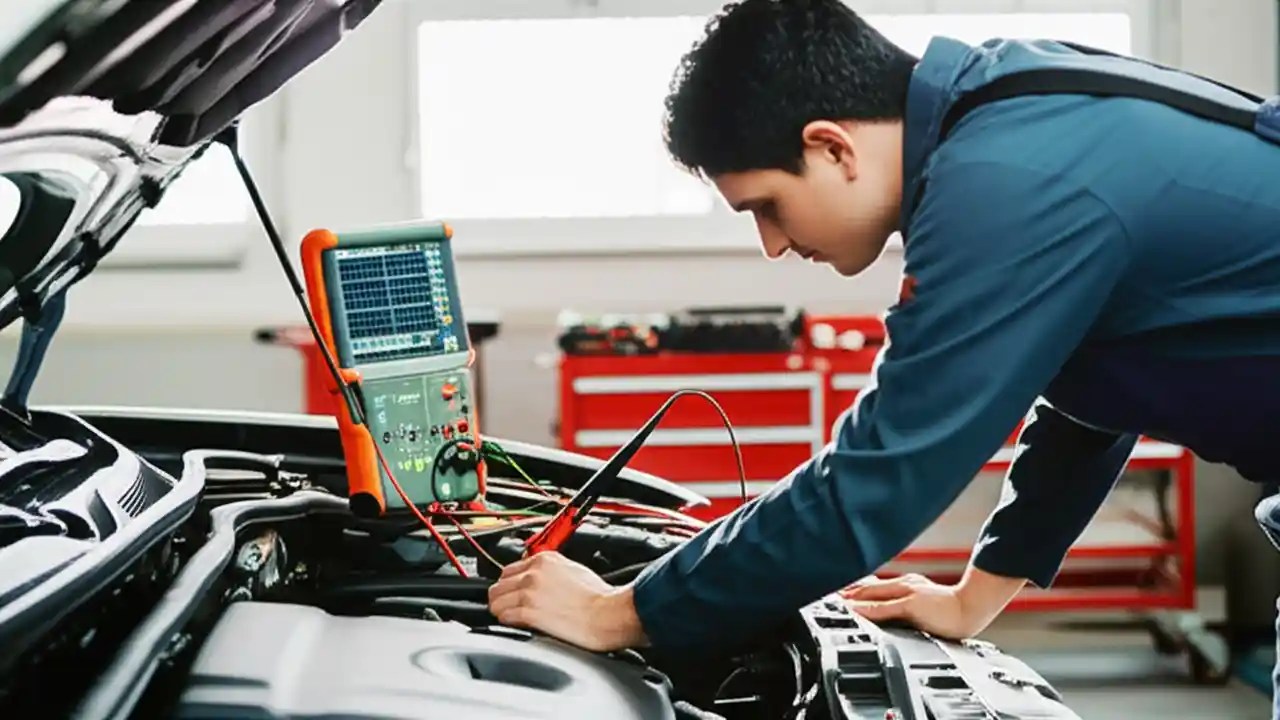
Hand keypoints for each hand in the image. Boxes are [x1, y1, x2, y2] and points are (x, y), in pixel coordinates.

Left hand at [487, 551, 648, 651]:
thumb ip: (552, 571)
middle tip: (508, 607)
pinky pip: (504, 616)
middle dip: (502, 597)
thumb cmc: (599, 597)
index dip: (510, 585)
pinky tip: (516, 624)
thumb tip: (541, 579)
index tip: (513, 593)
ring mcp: (530, 592)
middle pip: (498, 584)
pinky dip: (506, 622)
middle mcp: (534, 573)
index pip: (509, 570)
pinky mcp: (529, 612)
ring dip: (501, 610)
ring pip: (496, 600)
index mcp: (544, 560)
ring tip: (509, 617)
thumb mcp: (574, 569)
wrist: (608, 614)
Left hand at [842, 568, 1025, 639]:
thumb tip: (884, 613)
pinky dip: (866, 609)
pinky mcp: (911, 604)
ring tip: (830, 601)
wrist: (973, 608)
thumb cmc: (952, 609)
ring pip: (871, 594)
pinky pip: (884, 607)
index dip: (850, 588)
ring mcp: (906, 593)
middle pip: (866, 586)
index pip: (871, 585)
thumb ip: (904, 605)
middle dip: (843, 590)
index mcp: (905, 584)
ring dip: (849, 598)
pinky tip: (854, 611)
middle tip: (820, 593)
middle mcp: (903, 584)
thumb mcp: (923, 603)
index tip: (832, 592)